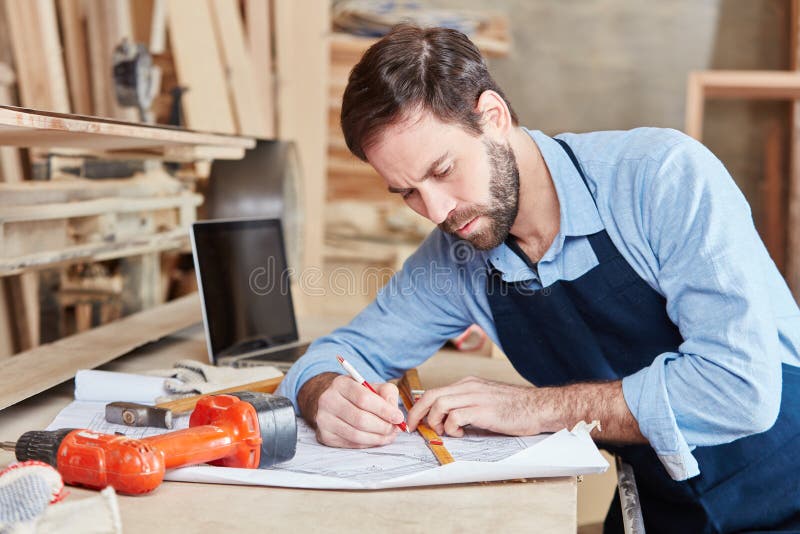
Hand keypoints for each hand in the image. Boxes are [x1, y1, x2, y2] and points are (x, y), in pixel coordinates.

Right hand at [297, 372, 405, 447]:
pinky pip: (351, 444)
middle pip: (360, 419)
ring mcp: (323, 419)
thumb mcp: (373, 386)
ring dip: (377, 438)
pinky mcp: (324, 435)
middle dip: (382, 427)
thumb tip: (396, 414)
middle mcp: (328, 400)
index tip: (398, 417)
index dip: (384, 410)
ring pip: (356, 435)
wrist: (333, 403)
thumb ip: (388, 394)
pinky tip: (375, 438)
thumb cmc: (357, 394)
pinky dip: (367, 443)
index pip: (364, 399)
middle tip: (394, 429)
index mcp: (341, 384)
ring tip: (388, 435)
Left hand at [406, 376, 550, 436]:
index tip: (415, 421)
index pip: (434, 391)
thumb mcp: (486, 401)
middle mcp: (469, 387)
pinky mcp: (483, 410)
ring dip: (434, 421)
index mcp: (468, 384)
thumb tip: (446, 421)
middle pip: (431, 396)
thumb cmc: (515, 408)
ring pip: (439, 404)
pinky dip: (451, 427)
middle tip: (414, 429)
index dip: (419, 407)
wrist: (539, 407)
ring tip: (443, 432)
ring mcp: (476, 397)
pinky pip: (455, 416)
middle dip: (417, 413)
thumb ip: (467, 406)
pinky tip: (459, 433)